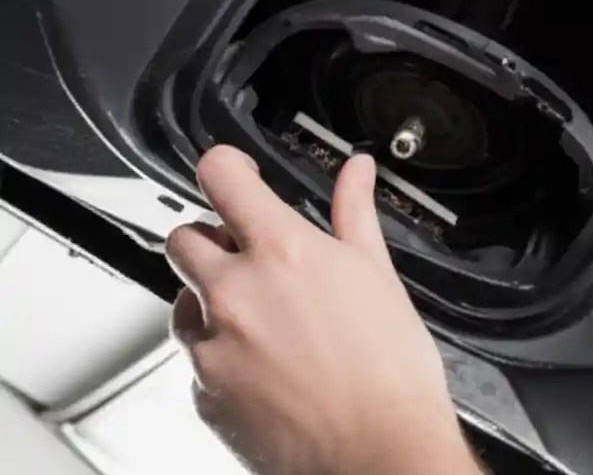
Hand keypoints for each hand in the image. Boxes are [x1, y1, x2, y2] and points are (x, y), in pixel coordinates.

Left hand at [165, 146, 478, 474]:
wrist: (379, 451)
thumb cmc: (389, 372)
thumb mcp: (379, 276)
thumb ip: (355, 215)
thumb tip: (356, 172)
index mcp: (281, 253)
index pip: (221, 177)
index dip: (226, 166)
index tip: (234, 174)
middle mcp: (235, 292)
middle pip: (183, 238)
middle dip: (212, 240)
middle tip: (252, 259)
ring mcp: (213, 345)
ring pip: (183, 301)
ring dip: (211, 301)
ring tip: (266, 324)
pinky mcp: (202, 392)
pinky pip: (197, 359)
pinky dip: (222, 356)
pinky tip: (267, 368)